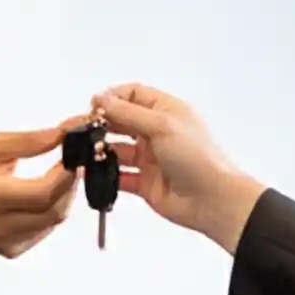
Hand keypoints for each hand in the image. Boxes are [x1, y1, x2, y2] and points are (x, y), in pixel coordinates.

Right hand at [0, 119, 81, 258]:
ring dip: (63, 199)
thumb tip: (65, 133)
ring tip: (58, 178)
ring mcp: (4, 243)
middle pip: (54, 211)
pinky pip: (43, 232)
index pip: (43, 193)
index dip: (66, 175)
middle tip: (73, 165)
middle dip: (70, 186)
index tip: (75, 156)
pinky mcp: (9, 250)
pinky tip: (41, 197)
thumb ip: (30, 141)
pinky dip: (50, 213)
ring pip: (52, 223)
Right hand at [90, 84, 266, 252]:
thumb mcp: (161, 125)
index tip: (94, 106)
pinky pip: (119, 176)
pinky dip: (104, 175)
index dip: (112, 98)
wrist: (213, 200)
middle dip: (100, 124)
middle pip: (121, 121)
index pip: (133, 95)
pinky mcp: (145, 182)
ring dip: (100, 150)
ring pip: (117, 149)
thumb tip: (102, 98)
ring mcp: (150, 158)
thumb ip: (127, 112)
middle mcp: (157, 132)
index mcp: (166, 111)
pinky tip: (90, 174)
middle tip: (80, 129)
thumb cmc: (197, 158)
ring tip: (85, 152)